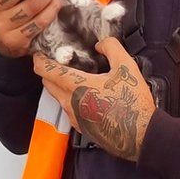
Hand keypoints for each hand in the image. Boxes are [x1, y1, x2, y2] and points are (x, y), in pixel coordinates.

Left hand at [33, 37, 156, 161]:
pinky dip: (70, 98)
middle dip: (48, 71)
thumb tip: (100, 44)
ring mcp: (73, 117)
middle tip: (59, 62)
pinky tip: (88, 94)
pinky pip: (68, 108)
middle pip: (47, 84)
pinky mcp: (79, 126)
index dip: (40, 60)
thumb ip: (112, 48)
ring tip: (76, 77)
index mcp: (77, 86)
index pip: (46, 71)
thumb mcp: (127, 67)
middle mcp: (69, 103)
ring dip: (60, 85)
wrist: (139, 134)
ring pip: (57, 97)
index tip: (41, 54)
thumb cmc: (132, 102)